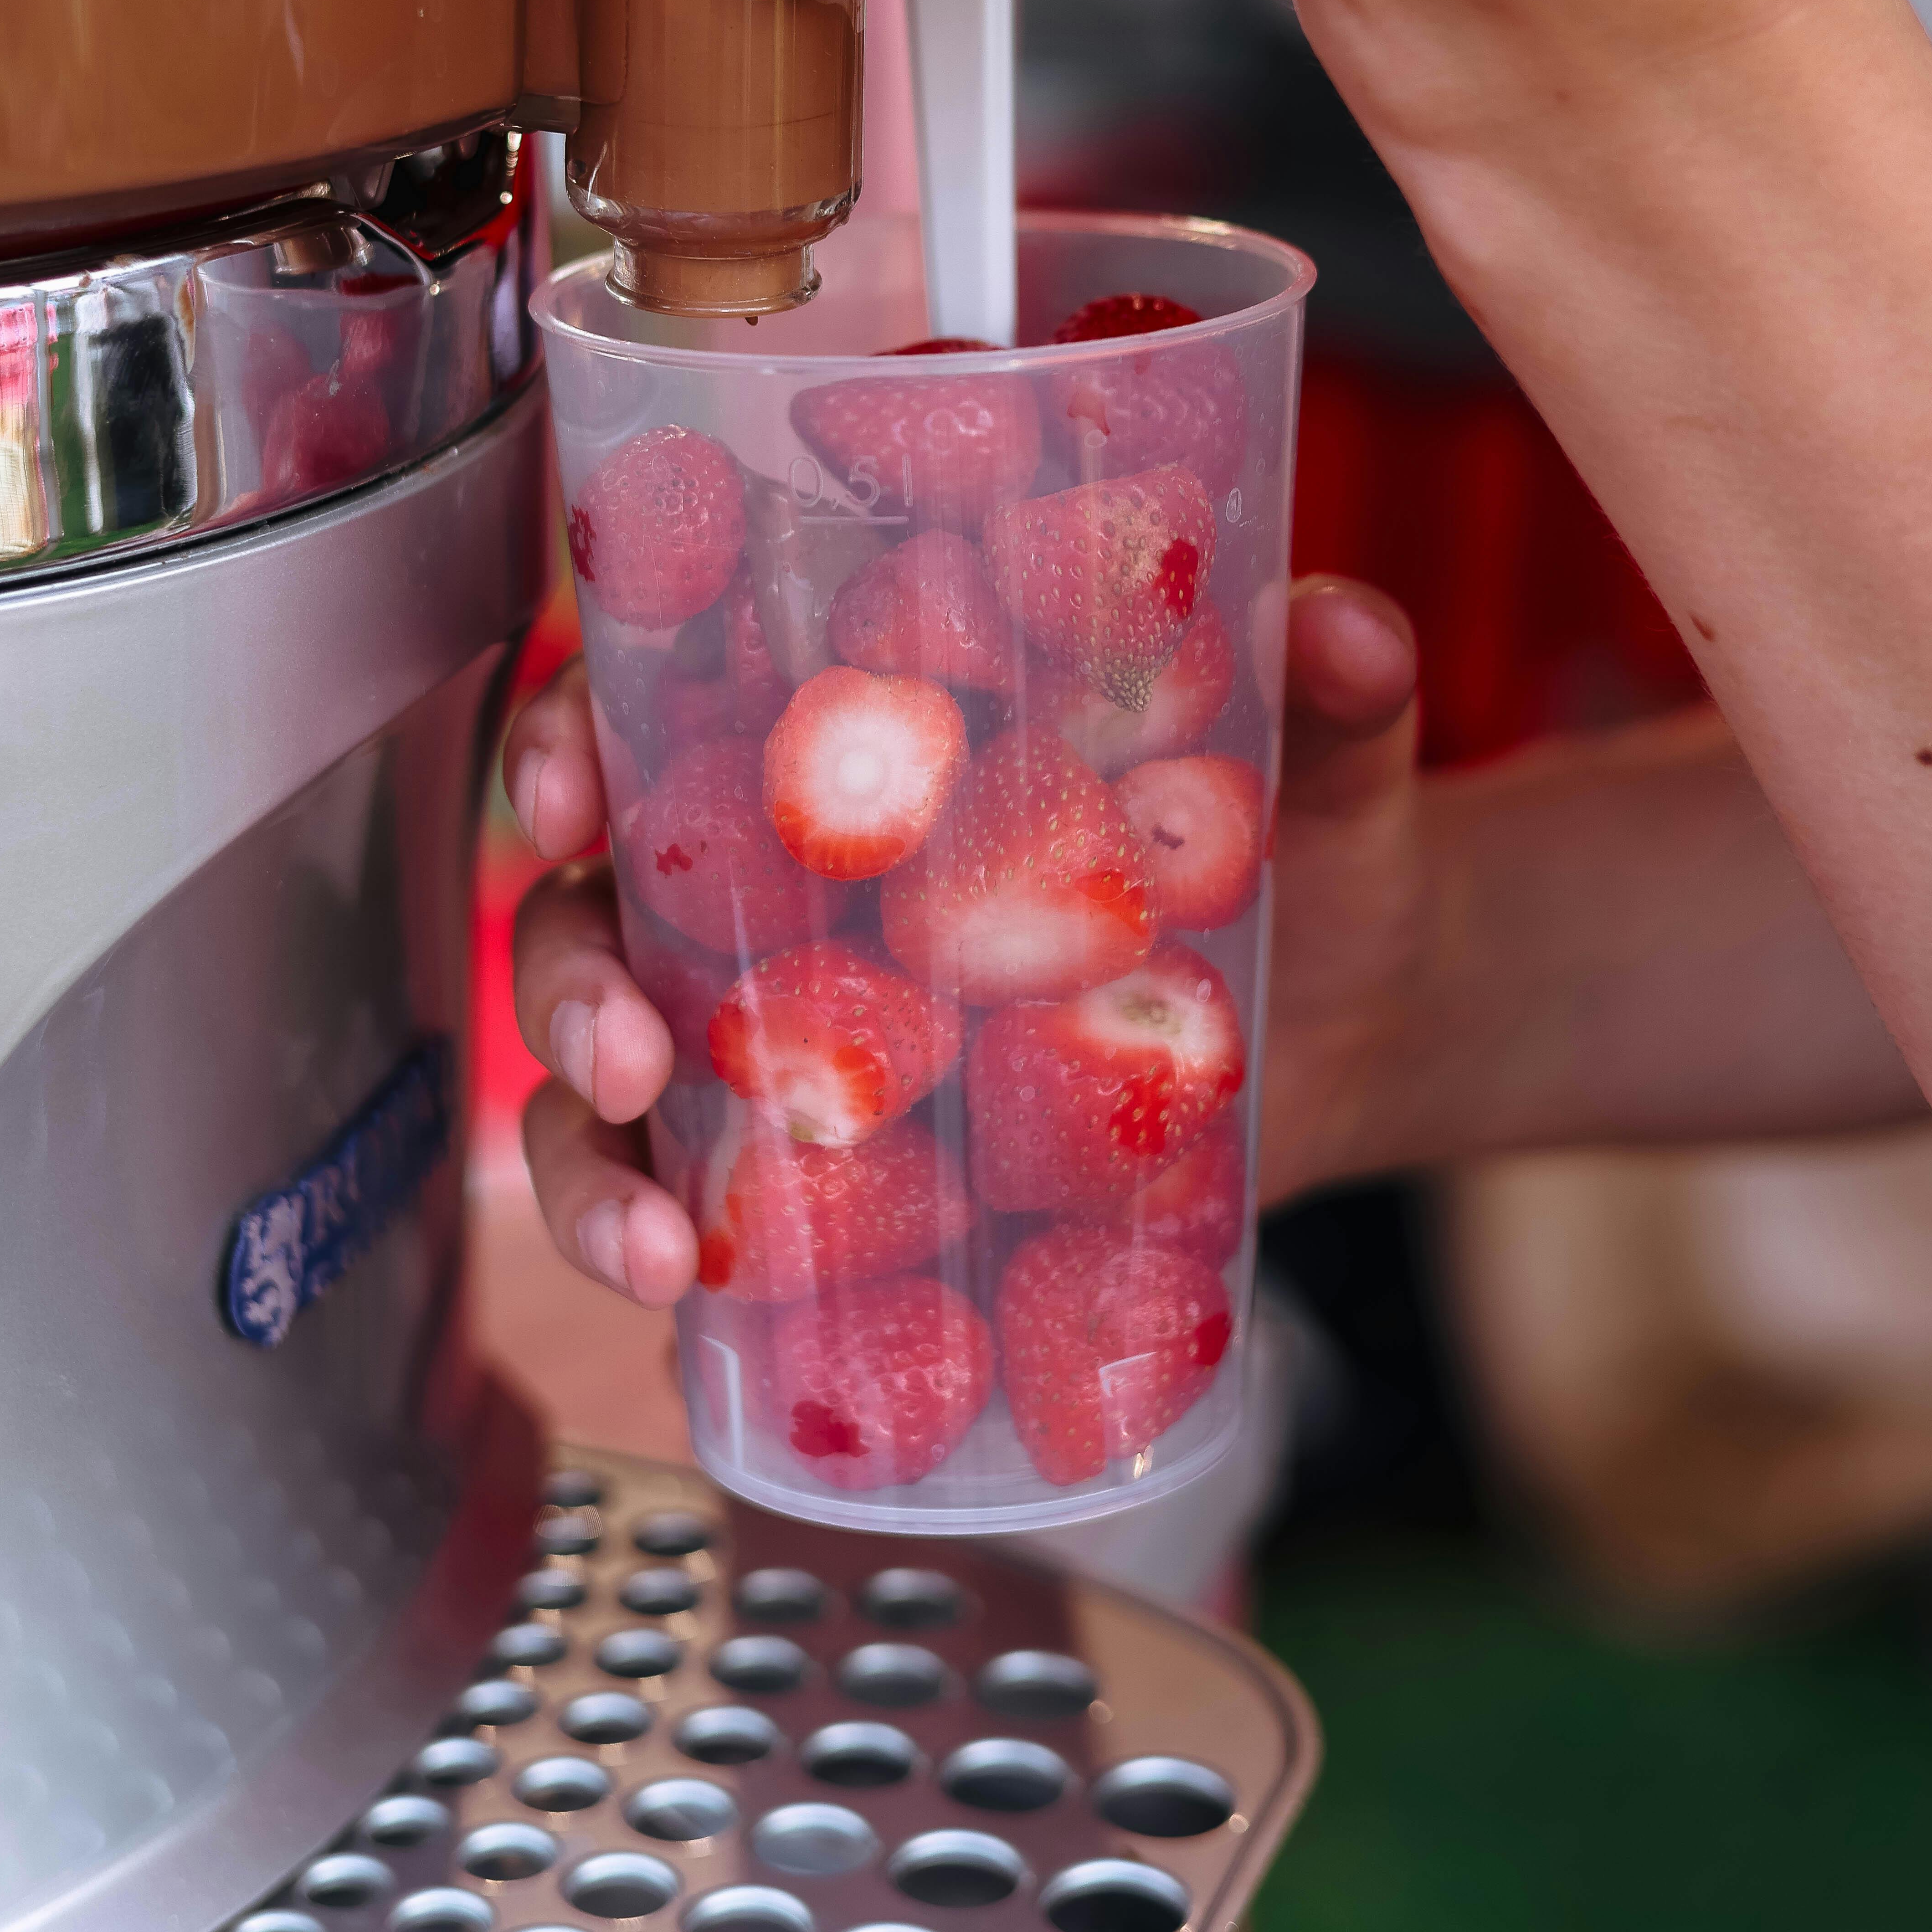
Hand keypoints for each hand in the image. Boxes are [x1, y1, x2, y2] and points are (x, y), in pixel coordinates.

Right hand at [497, 581, 1426, 1303]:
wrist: (1370, 1028)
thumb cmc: (1318, 855)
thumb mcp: (1328, 779)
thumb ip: (1337, 700)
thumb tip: (1344, 626)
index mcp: (860, 739)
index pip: (653, 709)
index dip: (575, 739)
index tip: (572, 787)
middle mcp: (793, 880)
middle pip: (601, 904)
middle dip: (561, 976)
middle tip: (614, 1048)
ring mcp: (801, 1035)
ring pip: (616, 1078)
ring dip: (588, 1159)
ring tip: (654, 1247)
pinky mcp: (843, 1171)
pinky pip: (707, 1208)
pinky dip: (666, 1250)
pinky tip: (687, 1304)